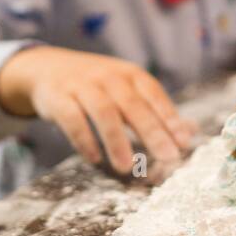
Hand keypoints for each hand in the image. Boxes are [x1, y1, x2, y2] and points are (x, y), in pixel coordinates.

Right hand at [0, 46, 197, 174]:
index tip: (184, 141)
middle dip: (152, 131)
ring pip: (103, 112)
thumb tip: (188, 134)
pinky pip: (72, 119)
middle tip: (168, 157)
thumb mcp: (125, 90)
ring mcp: (82, 86)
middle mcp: (108, 77)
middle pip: (133, 105)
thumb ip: (153, 111)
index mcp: (130, 75)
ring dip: (116, 140)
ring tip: (127, 167)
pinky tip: (94, 158)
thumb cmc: (97, 86)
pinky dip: (84, 139)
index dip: (170, 117)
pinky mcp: (58, 97)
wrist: (46, 68)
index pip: (154, 94)